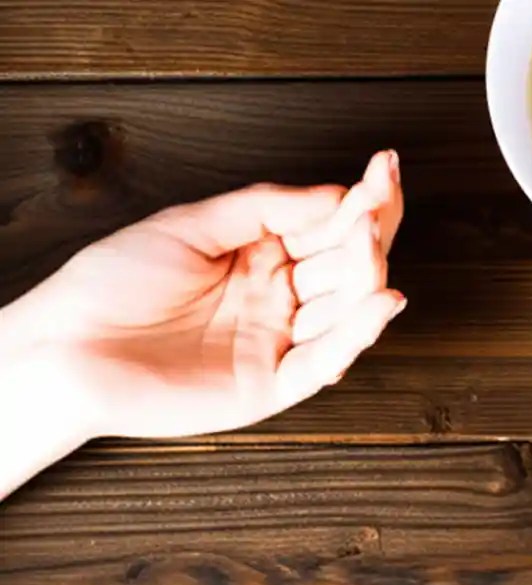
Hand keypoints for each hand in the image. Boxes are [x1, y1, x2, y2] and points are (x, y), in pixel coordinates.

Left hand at [12, 151, 405, 438]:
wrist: (64, 348)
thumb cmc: (110, 285)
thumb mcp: (188, 224)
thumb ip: (263, 208)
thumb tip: (331, 194)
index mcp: (260, 256)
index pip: (328, 225)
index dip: (362, 199)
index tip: (384, 169)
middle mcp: (277, 297)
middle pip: (347, 263)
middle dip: (369, 231)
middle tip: (377, 204)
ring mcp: (278, 341)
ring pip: (345, 308)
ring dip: (367, 273)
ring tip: (369, 240)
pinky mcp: (272, 384)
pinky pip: (326, 359)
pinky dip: (358, 333)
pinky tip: (381, 301)